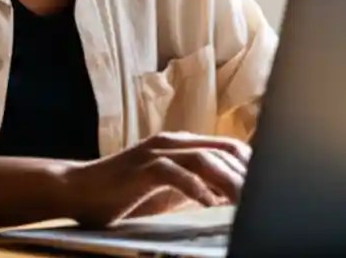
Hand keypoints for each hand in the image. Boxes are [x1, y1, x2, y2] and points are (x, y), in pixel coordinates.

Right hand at [57, 132, 249, 226]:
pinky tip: (207, 203)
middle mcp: (171, 143)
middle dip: (246, 174)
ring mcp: (155, 152)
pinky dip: (194, 188)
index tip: (267, 187)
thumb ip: (193, 187)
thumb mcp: (165, 190)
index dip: (250, 165)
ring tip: (243, 202)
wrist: (77, 189)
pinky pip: (174, 173)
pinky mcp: (140, 167)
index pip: (227, 148)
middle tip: (264, 197)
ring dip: (227, 180)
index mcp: (180, 146)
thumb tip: (225, 198)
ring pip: (203, 159)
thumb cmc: (120, 193)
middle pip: (222, 151)